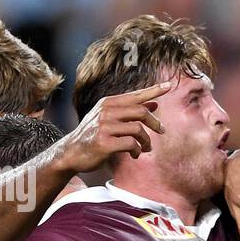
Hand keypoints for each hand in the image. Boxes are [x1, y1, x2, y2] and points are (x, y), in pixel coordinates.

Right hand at [54, 81, 169, 172]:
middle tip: (161, 131)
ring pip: (138, 129)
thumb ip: (129, 111)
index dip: (153, 91)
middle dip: (155, 123)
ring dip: (146, 141)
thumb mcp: (108, 119)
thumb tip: (154, 104)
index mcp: (107, 103)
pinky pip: (131, 144)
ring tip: (146, 148)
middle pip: (141, 112)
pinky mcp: (104, 143)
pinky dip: (137, 150)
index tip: (169, 86)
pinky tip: (135, 154)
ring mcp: (104, 127)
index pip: (135, 95)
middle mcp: (106, 112)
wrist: (70, 153)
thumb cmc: (92, 135)